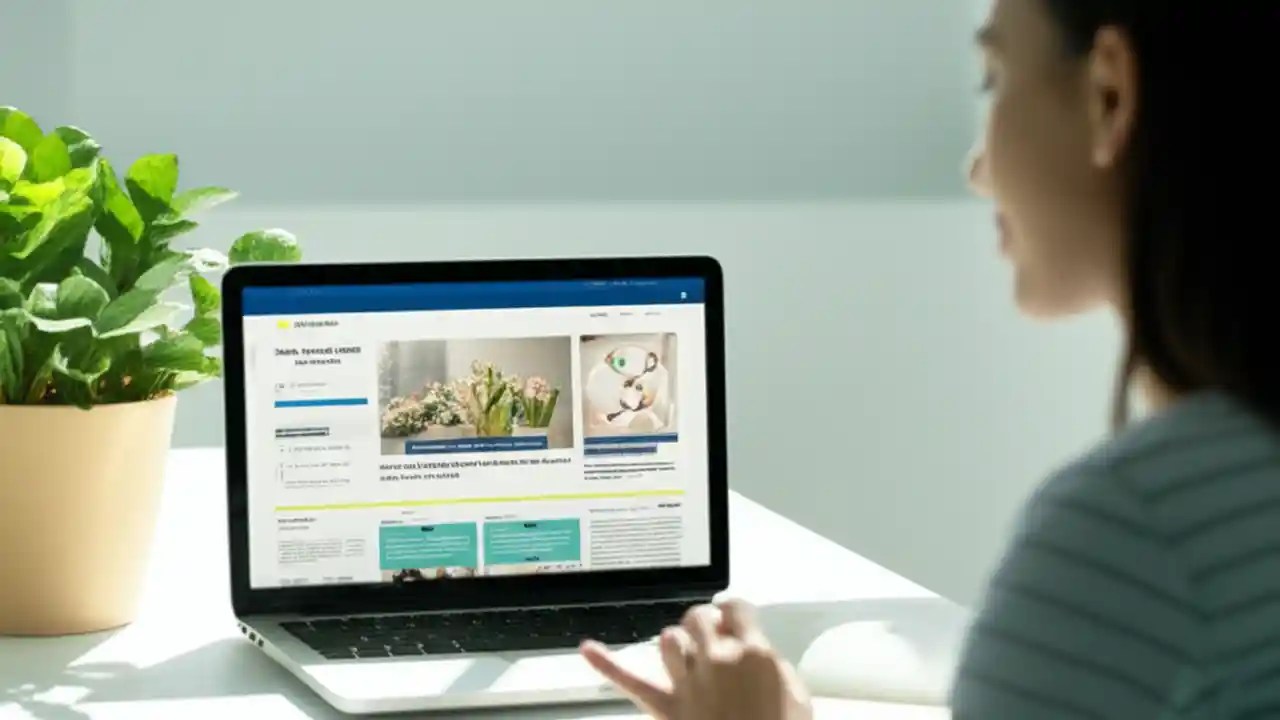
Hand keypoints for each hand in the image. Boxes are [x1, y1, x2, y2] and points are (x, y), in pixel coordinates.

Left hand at [581, 600, 812, 719]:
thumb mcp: (796, 696)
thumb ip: (774, 665)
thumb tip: (758, 651)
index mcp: (753, 654)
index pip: (735, 608)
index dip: (734, 612)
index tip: (734, 618)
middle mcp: (716, 660)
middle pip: (697, 618)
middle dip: (703, 623)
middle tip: (711, 637)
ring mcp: (688, 683)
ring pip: (668, 640)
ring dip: (676, 643)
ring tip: (686, 653)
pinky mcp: (666, 707)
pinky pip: (631, 681)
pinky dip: (607, 665)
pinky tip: (588, 649)